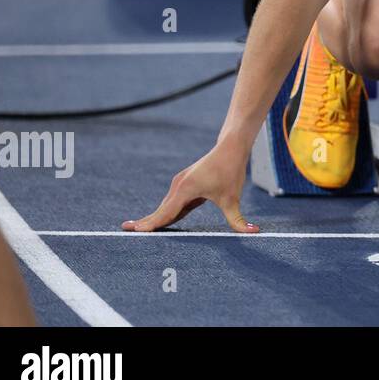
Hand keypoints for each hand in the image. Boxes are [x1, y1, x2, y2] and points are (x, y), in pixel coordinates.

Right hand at [122, 142, 257, 232]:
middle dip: (145, 223)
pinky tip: (161, 222)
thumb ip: (237, 220)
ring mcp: (180, 184)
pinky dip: (167, 212)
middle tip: (124, 231)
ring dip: (156, 218)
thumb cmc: (230, 171)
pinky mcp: (185, 184)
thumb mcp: (233, 198)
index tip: (133, 231)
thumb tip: (253, 232)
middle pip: (161, 210)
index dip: (150, 224)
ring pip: (167, 206)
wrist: (230, 147)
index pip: (165, 213)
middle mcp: (178, 186)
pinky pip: (174, 202)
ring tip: (138, 230)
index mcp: (185, 190)